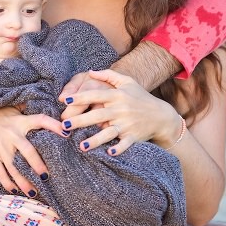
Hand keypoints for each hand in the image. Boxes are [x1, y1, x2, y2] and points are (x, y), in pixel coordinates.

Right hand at [0, 106, 64, 196]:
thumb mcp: (11, 110)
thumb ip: (26, 112)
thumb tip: (47, 107)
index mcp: (19, 121)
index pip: (40, 120)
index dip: (54, 125)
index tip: (66, 133)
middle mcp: (10, 134)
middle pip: (28, 151)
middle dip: (38, 165)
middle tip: (46, 177)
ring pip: (14, 168)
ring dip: (24, 182)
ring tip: (34, 192)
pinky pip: (0, 173)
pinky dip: (8, 183)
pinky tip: (15, 190)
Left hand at [60, 69, 180, 154]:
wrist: (161, 115)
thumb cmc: (140, 97)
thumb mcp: (128, 81)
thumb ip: (109, 75)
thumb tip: (90, 71)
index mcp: (117, 95)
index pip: (96, 95)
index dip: (80, 97)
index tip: (65, 100)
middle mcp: (120, 109)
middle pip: (97, 115)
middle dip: (80, 120)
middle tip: (64, 125)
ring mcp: (127, 124)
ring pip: (109, 132)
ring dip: (95, 140)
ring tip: (82, 146)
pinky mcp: (133, 136)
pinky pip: (125, 144)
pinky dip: (119, 149)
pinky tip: (109, 153)